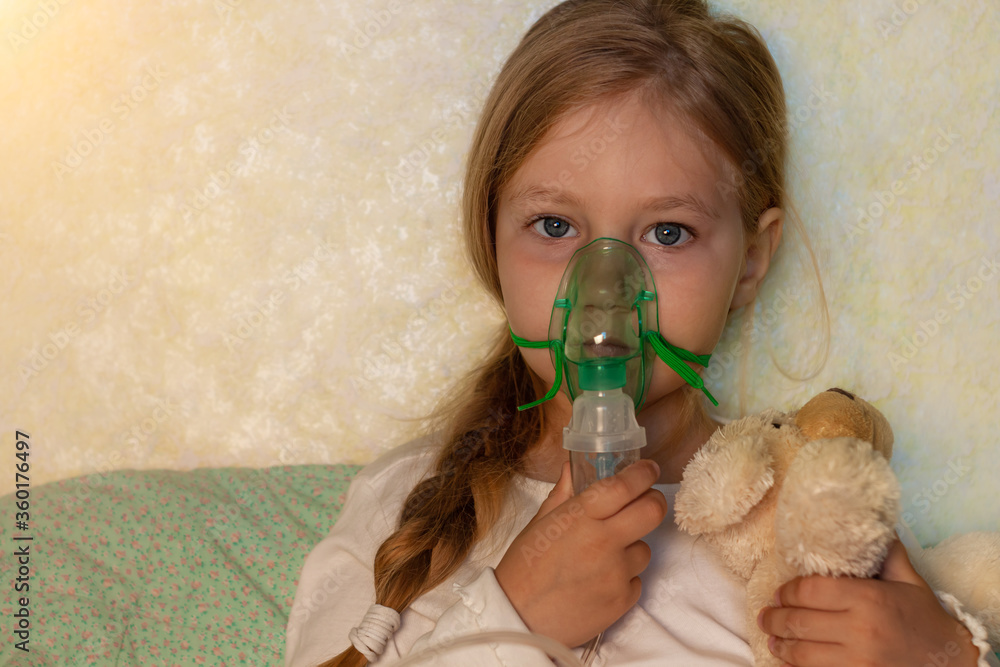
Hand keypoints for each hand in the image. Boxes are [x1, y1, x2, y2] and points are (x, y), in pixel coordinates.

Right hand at [494, 459, 666, 647]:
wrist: (517, 618)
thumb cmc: (523, 569)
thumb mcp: (538, 524)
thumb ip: (563, 494)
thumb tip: (573, 468)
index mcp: (579, 517)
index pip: (625, 485)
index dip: (643, 473)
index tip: (648, 469)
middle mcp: (602, 541)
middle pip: (652, 511)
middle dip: (653, 502)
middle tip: (644, 503)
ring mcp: (615, 573)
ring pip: (645, 549)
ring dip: (631, 547)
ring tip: (603, 556)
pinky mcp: (622, 601)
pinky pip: (636, 580)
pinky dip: (623, 578)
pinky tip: (599, 581)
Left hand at [757, 539, 978, 666]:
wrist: (952, 665)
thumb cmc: (926, 621)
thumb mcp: (909, 582)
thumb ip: (887, 553)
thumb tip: (874, 522)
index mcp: (868, 599)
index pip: (810, 590)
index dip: (788, 592)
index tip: (780, 593)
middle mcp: (860, 630)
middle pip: (799, 621)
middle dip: (775, 618)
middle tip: (765, 615)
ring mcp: (857, 661)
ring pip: (802, 652)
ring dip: (781, 644)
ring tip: (773, 638)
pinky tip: (789, 660)